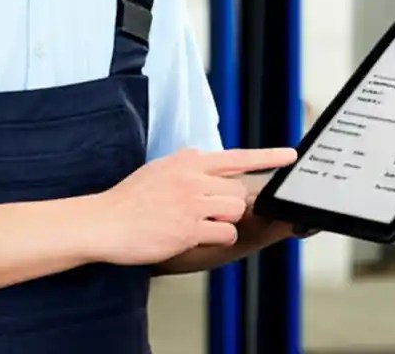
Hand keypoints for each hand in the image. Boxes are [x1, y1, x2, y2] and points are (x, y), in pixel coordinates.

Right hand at [88, 147, 297, 265]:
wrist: (104, 223)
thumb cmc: (128, 201)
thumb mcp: (158, 169)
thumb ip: (184, 165)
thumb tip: (201, 159)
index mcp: (187, 161)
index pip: (236, 156)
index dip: (268, 156)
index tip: (290, 155)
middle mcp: (193, 178)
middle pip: (238, 191)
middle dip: (229, 206)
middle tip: (206, 214)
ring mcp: (192, 203)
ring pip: (235, 212)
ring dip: (223, 223)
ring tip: (196, 226)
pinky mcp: (190, 229)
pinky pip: (224, 234)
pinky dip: (215, 239)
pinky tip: (192, 238)